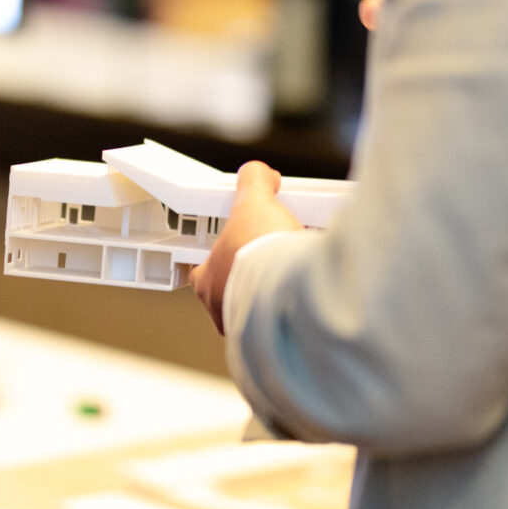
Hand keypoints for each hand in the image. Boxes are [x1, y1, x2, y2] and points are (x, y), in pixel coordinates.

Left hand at [190, 162, 302, 334]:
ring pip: (256, 308)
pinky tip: (306, 290)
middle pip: (231, 290)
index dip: (215, 255)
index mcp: (208, 281)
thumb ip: (254, 182)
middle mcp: (224, 308)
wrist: (290, 288)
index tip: (230, 247)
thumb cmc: (259, 257)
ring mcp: (248, 326)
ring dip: (271, 292)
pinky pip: (281, 321)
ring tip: (291, 272)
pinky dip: (293, 307)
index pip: (201, 270)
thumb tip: (258, 173)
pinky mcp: (276, 335)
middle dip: (249, 273)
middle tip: (268, 257)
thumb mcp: (254, 202)